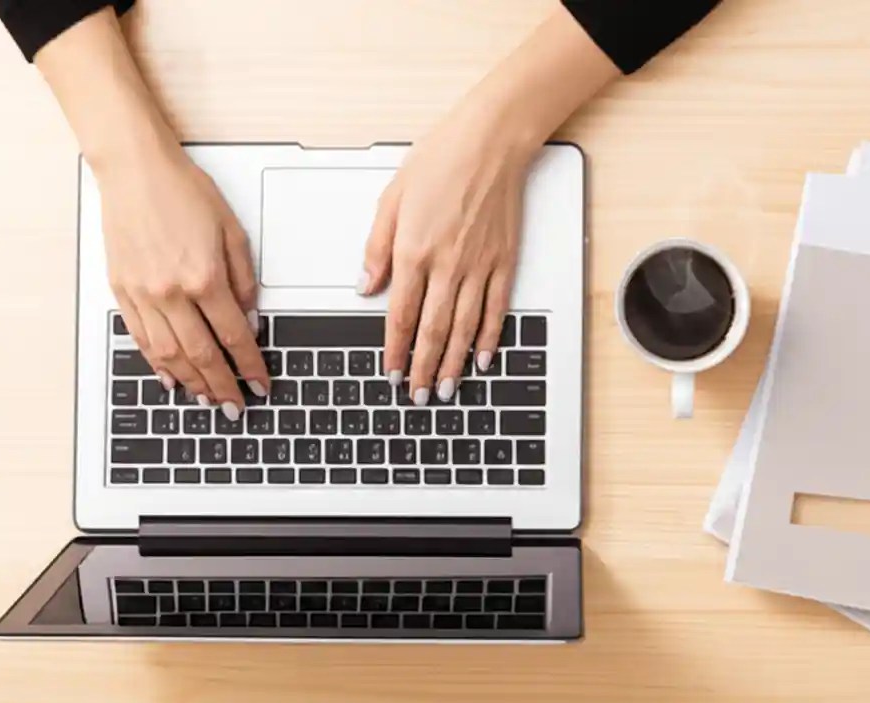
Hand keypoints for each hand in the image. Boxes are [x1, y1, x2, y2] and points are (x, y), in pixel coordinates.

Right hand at [100, 148, 268, 418]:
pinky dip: (156, 362)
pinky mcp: (122, 290)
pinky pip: (140, 338)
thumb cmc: (183, 191)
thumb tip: (248, 318)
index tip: (258, 383)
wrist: (135, 170)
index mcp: (204, 277)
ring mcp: (143, 293)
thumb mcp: (232, 231)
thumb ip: (243, 279)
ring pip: (169, 354)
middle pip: (202, 354)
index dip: (249, 365)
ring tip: (206, 398)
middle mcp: (172, 291)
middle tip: (234, 407)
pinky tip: (170, 376)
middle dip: (222, 386)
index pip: (233, 336)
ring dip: (191, 382)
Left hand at [359, 108, 536, 404]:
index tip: (390, 371)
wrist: (490, 141)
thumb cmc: (441, 159)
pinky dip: (488, 338)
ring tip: (444, 388)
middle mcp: (446, 265)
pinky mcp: (504, 261)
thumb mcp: (391, 198)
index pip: (399, 315)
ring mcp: (478, 266)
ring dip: (452, 363)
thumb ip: (377, 248)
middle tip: (416, 396)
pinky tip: (482, 358)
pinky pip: (495, 309)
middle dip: (421, 368)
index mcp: (413, 250)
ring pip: (463, 328)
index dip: (394, 349)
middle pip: (431, 330)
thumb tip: (365, 286)